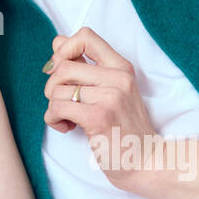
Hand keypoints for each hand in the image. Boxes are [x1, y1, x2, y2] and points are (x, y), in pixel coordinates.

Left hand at [42, 26, 163, 192]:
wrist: (146, 162)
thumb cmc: (125, 128)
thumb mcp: (112, 90)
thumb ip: (86, 66)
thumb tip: (57, 42)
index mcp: (121, 67)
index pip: (85, 36)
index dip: (64, 49)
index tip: (63, 71)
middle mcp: (118, 78)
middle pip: (62, 65)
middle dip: (52, 85)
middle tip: (62, 102)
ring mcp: (109, 97)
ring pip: (57, 88)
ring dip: (53, 106)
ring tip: (68, 118)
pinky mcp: (98, 117)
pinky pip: (57, 107)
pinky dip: (53, 119)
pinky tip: (67, 127)